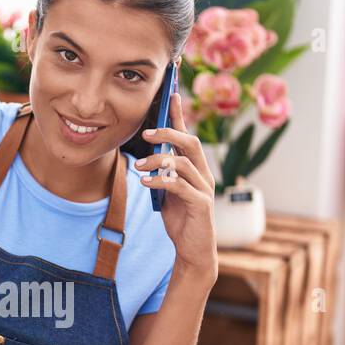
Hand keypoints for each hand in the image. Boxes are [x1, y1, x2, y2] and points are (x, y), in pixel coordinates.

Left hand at [135, 88, 218, 281]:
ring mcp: (205, 189)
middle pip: (190, 142)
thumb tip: (147, 159)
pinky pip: (180, 186)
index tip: (171, 93)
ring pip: (184, 162)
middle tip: (146, 134)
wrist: (193, 251)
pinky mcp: (201, 205)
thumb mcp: (167, 193)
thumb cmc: (181, 221)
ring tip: (139, 167)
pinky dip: (161, 181)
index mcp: (196, 169)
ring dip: (158, 161)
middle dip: (168, 133)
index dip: (180, 115)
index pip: (189, 135)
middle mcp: (204, 174)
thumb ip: (162, 174)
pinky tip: (146, 182)